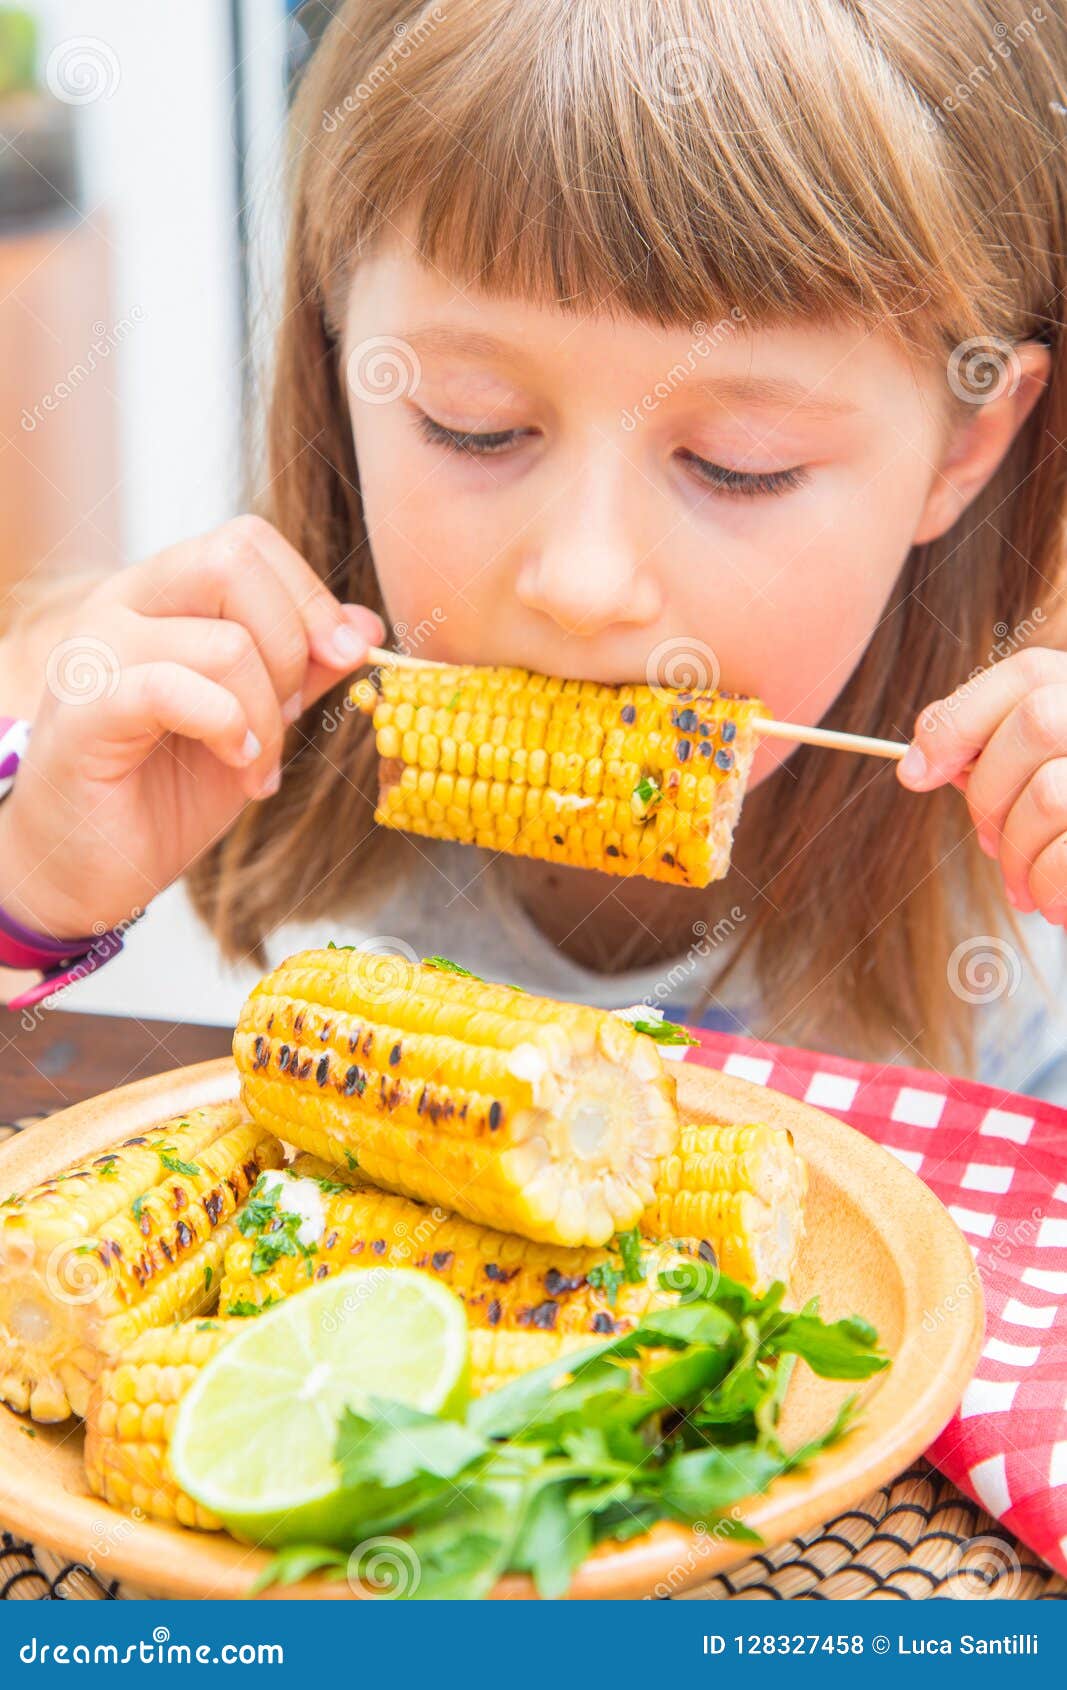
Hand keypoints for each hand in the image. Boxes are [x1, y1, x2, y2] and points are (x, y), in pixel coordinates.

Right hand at [0, 514, 383, 939]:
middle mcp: (121, 606)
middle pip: (232, 559)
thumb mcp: (256, 722)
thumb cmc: (163, 793)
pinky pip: (176, 689)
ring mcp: (96, 653)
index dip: (311, 596)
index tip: (346, 657)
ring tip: (256, 766)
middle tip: (289, 714)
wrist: (89, 868)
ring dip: (266, 717)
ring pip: (225, 642)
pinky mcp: (86, 710)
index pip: (247, 542)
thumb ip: (303, 670)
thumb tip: (366, 625)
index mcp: (161, 597)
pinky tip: (235, 764)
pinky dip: (228, 728)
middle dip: (292, 644)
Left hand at [899, 647, 1066, 918]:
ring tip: (1020, 884)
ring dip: (1016, 853)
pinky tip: (1048, 902)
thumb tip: (917, 764)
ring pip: (1051, 795)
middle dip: (990, 795)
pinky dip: (1048, 884)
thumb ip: (986, 747)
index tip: (916, 773)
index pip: (1026, 676)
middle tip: (986, 843)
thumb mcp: (1037, 768)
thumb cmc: (1066, 812)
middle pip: (1038, 725)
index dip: (961, 722)